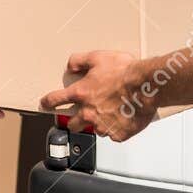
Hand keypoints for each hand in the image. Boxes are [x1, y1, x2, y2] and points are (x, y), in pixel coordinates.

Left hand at [38, 50, 154, 141]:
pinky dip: (117, 128)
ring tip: (113, 112)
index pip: (56, 100)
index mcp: (81, 94)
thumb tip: (70, 66)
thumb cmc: (125, 71)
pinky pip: (114, 135)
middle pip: (72, 124)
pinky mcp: (118, 134)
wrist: (147, 85)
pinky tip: (124, 118)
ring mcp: (103, 126)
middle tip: (84, 114)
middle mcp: (89, 113)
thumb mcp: (98, 57)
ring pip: (96, 130)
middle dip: (75, 121)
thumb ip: (80, 61)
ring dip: (100, 123)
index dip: (48, 102)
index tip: (45, 104)